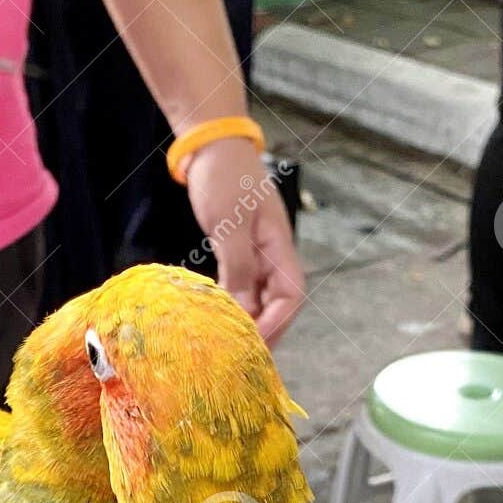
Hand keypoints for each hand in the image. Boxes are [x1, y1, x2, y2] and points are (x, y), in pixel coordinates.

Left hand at [183, 137, 304, 344]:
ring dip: (248, 321)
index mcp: (279, 246)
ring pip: (260, 298)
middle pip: (278, 303)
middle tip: (239, 357)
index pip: (291, 296)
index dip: (277, 324)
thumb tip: (244, 311)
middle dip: (263, 331)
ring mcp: (257, 252)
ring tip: (228, 345)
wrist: (211, 145)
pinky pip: (242, 287)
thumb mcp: (230, 224)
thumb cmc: (224, 178)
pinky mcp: (239, 251)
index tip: (254, 345)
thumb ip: (239, 268)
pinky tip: (218, 319)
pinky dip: (233, 305)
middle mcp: (273, 253)